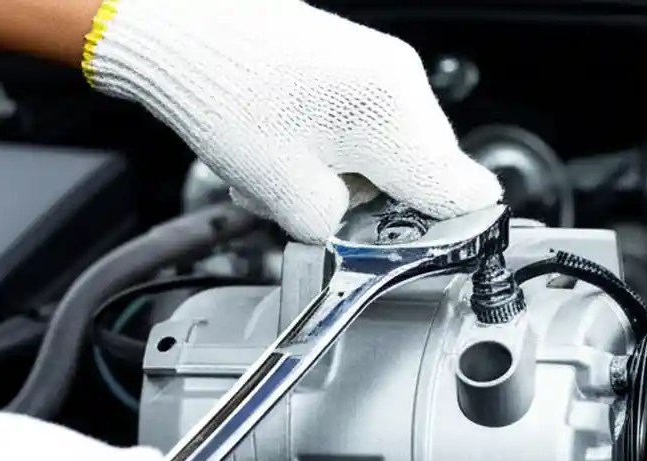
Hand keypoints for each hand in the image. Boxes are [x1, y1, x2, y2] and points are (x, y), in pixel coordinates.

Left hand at [85, 0, 501, 242]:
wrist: (184, 29)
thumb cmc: (226, 96)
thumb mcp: (285, 194)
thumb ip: (344, 229)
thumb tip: (365, 237)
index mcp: (395, 116)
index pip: (463, 192)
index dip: (442, 230)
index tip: (414, 245)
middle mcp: (402, 83)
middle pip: (423, 176)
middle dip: (375, 203)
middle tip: (317, 203)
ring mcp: (383, 67)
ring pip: (392, 153)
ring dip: (344, 176)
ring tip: (287, 170)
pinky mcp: (360, 62)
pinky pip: (369, 125)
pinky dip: (332, 147)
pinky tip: (286, 145)